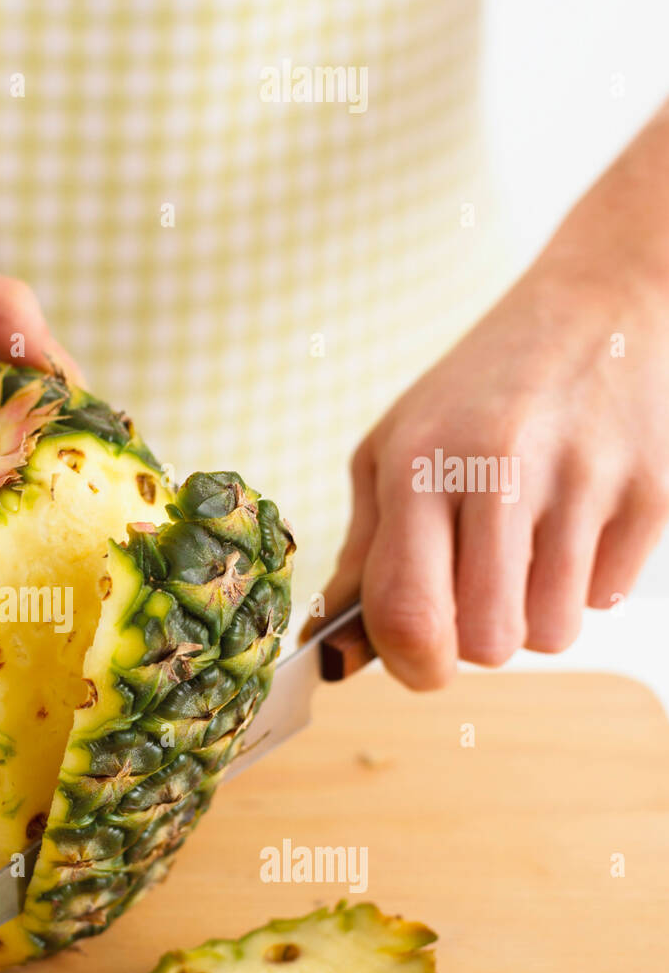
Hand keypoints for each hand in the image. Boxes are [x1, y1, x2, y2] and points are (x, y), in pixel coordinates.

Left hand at [315, 246, 668, 689]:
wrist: (596, 306)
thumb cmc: (474, 393)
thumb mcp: (391, 452)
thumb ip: (363, 555)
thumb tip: (335, 655)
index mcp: (419, 463)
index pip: (408, 613)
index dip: (412, 665)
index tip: (420, 663)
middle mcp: (499, 467)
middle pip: (487, 642)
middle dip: (476, 640)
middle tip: (475, 593)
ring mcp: (582, 478)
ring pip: (551, 633)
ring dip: (532, 615)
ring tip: (523, 553)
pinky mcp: (651, 490)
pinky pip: (608, 598)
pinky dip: (585, 582)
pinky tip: (573, 523)